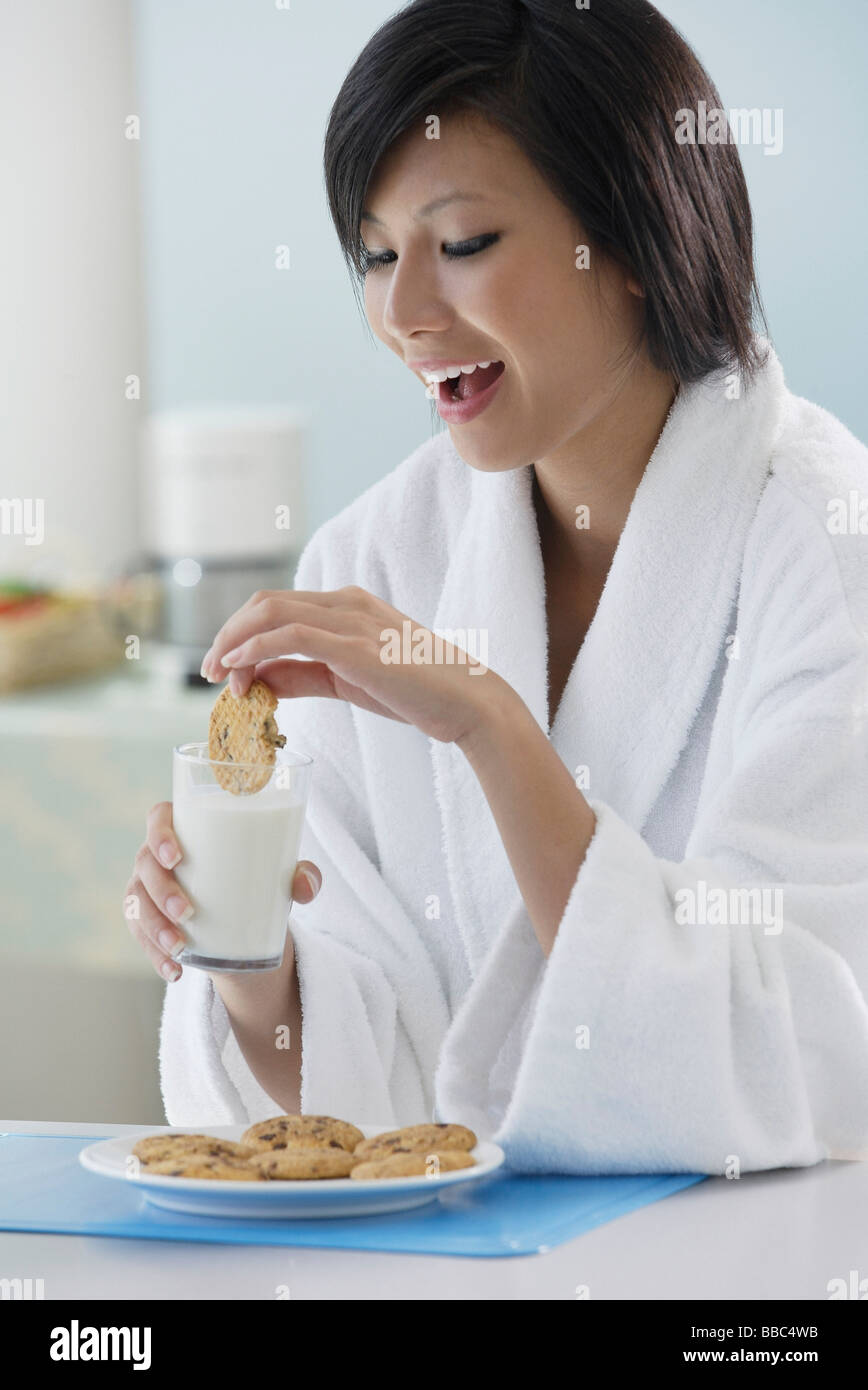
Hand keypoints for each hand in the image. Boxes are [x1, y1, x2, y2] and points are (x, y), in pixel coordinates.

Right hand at [124, 800, 321, 980]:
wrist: (247, 921)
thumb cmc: (259, 880)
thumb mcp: (283, 878)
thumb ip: (303, 876)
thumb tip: (305, 886)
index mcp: (187, 829)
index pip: (160, 817)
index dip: (160, 833)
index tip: (177, 856)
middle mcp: (159, 856)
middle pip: (145, 864)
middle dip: (161, 890)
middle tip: (187, 912)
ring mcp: (148, 888)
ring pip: (136, 902)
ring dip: (153, 926)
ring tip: (180, 947)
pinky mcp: (146, 919)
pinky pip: (139, 935)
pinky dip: (154, 955)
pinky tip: (174, 970)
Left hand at [199, 585, 510, 745]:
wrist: (466, 702)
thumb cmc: (414, 691)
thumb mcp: (348, 680)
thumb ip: (304, 675)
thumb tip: (258, 680)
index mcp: (347, 605)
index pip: (277, 606)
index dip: (240, 632)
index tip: (221, 668)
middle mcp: (346, 603)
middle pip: (265, 603)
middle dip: (227, 635)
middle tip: (207, 672)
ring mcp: (351, 621)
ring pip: (271, 614)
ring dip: (233, 643)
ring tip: (216, 676)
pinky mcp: (356, 646)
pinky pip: (291, 637)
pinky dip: (256, 650)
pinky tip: (239, 672)